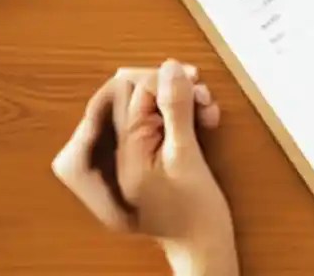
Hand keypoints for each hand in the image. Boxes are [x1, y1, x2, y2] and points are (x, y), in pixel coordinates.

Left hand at [52, 60, 238, 275]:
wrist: (202, 246)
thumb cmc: (193, 213)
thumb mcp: (186, 156)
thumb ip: (174, 109)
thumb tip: (170, 68)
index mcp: (110, 157)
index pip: (119, 96)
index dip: (154, 80)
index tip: (187, 78)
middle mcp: (107, 155)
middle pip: (129, 97)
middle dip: (168, 91)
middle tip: (201, 92)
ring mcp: (121, 155)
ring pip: (143, 106)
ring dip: (177, 101)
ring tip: (207, 107)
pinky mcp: (137, 154)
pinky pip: (150, 120)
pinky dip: (176, 116)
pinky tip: (201, 119)